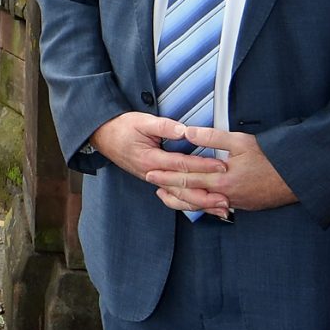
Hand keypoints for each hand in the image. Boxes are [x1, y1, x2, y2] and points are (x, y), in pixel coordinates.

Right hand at [89, 112, 233, 216]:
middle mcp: (152, 174)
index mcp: (150, 159)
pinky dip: (189, 203)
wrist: (103, 136)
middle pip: (183, 189)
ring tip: (220, 208)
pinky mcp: (154, 181)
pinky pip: (173, 197)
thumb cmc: (122, 127)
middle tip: (226, 197)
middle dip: (206, 194)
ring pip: (179, 198)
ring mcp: (153, 180)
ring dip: (200, 204)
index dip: (203, 166)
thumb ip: (164, 126)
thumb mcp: (141, 121)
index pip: (182, 164)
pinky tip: (203, 207)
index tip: (221, 166)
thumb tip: (185, 130)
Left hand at [143, 126, 296, 215]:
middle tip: (151, 182)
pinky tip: (194, 202)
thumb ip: (213, 137)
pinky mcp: (242, 206)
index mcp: (221, 179)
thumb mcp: (241, 142)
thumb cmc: (270, 159)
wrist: (295, 179)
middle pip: (189, 194)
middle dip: (169, 188)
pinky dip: (200, 205)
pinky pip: (214, 208)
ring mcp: (233, 203)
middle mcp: (224, 195)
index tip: (150, 171)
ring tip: (166, 195)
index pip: (187, 178)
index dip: (167, 174)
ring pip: (201, 205)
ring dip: (181, 200)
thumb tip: (188, 132)